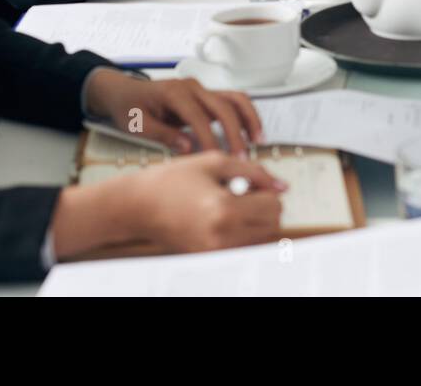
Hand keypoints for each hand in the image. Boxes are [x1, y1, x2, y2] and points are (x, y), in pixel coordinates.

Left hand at [85, 69, 263, 153]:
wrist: (123, 92)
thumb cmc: (129, 107)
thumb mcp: (139, 125)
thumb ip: (164, 135)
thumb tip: (188, 147)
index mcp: (174, 93)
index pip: (198, 117)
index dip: (210, 139)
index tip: (216, 158)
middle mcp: (192, 87)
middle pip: (223, 106)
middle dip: (235, 133)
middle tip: (241, 157)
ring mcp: (201, 89)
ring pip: (235, 98)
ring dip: (249, 119)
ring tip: (258, 140)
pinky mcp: (206, 95)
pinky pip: (232, 101)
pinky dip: (245, 114)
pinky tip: (252, 131)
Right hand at [129, 152, 284, 252]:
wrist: (138, 206)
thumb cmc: (171, 180)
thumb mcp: (215, 162)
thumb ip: (254, 171)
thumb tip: (282, 186)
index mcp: (224, 209)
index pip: (274, 206)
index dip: (267, 190)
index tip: (251, 183)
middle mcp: (221, 236)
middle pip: (272, 226)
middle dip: (265, 207)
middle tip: (242, 193)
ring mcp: (214, 252)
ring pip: (260, 239)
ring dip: (255, 221)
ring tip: (230, 205)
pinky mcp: (208, 258)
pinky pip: (242, 247)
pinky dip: (241, 232)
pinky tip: (221, 218)